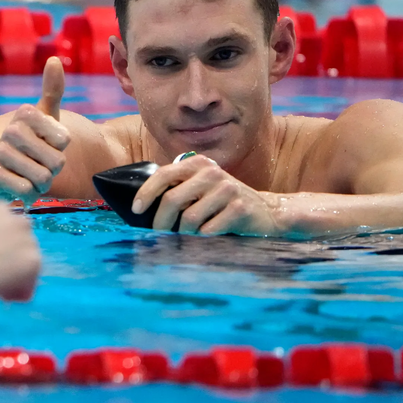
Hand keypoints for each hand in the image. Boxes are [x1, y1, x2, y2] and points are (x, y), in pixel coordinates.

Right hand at [0, 56, 69, 202]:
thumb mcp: (44, 116)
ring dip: (41, 183)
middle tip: (38, 164)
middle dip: (52, 169)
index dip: (60, 148)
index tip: (46, 144)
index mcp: (26, 113)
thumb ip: (52, 90)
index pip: (64, 140)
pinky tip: (18, 185)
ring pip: (43, 177)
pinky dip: (28, 193)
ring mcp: (0, 152)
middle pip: (57, 161)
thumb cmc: (27, 142)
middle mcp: (11, 129)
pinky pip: (26, 189)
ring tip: (29, 175)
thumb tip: (55, 59)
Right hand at [0, 153, 40, 301]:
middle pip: (18, 251)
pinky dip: (17, 291)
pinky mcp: (31, 264)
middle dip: (4, 263)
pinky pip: (30, 283)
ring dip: (9, 278)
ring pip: (23, 267)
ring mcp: (27, 242)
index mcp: (1, 208)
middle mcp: (19, 221)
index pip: (6, 235)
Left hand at [131, 155, 282, 235]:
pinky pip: (208, 230)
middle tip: (158, 235)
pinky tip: (209, 237)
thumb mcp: (200, 189)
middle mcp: (211, 172)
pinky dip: (203, 238)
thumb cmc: (222, 203)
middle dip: (160, 222)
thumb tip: (143, 209)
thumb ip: (177, 190)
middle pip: (172, 200)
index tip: (136, 210)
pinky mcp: (240, 208)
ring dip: (184, 234)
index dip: (146, 193)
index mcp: (197, 163)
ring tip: (188, 237)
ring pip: (189, 218)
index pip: (164, 174)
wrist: (266, 211)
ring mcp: (228, 188)